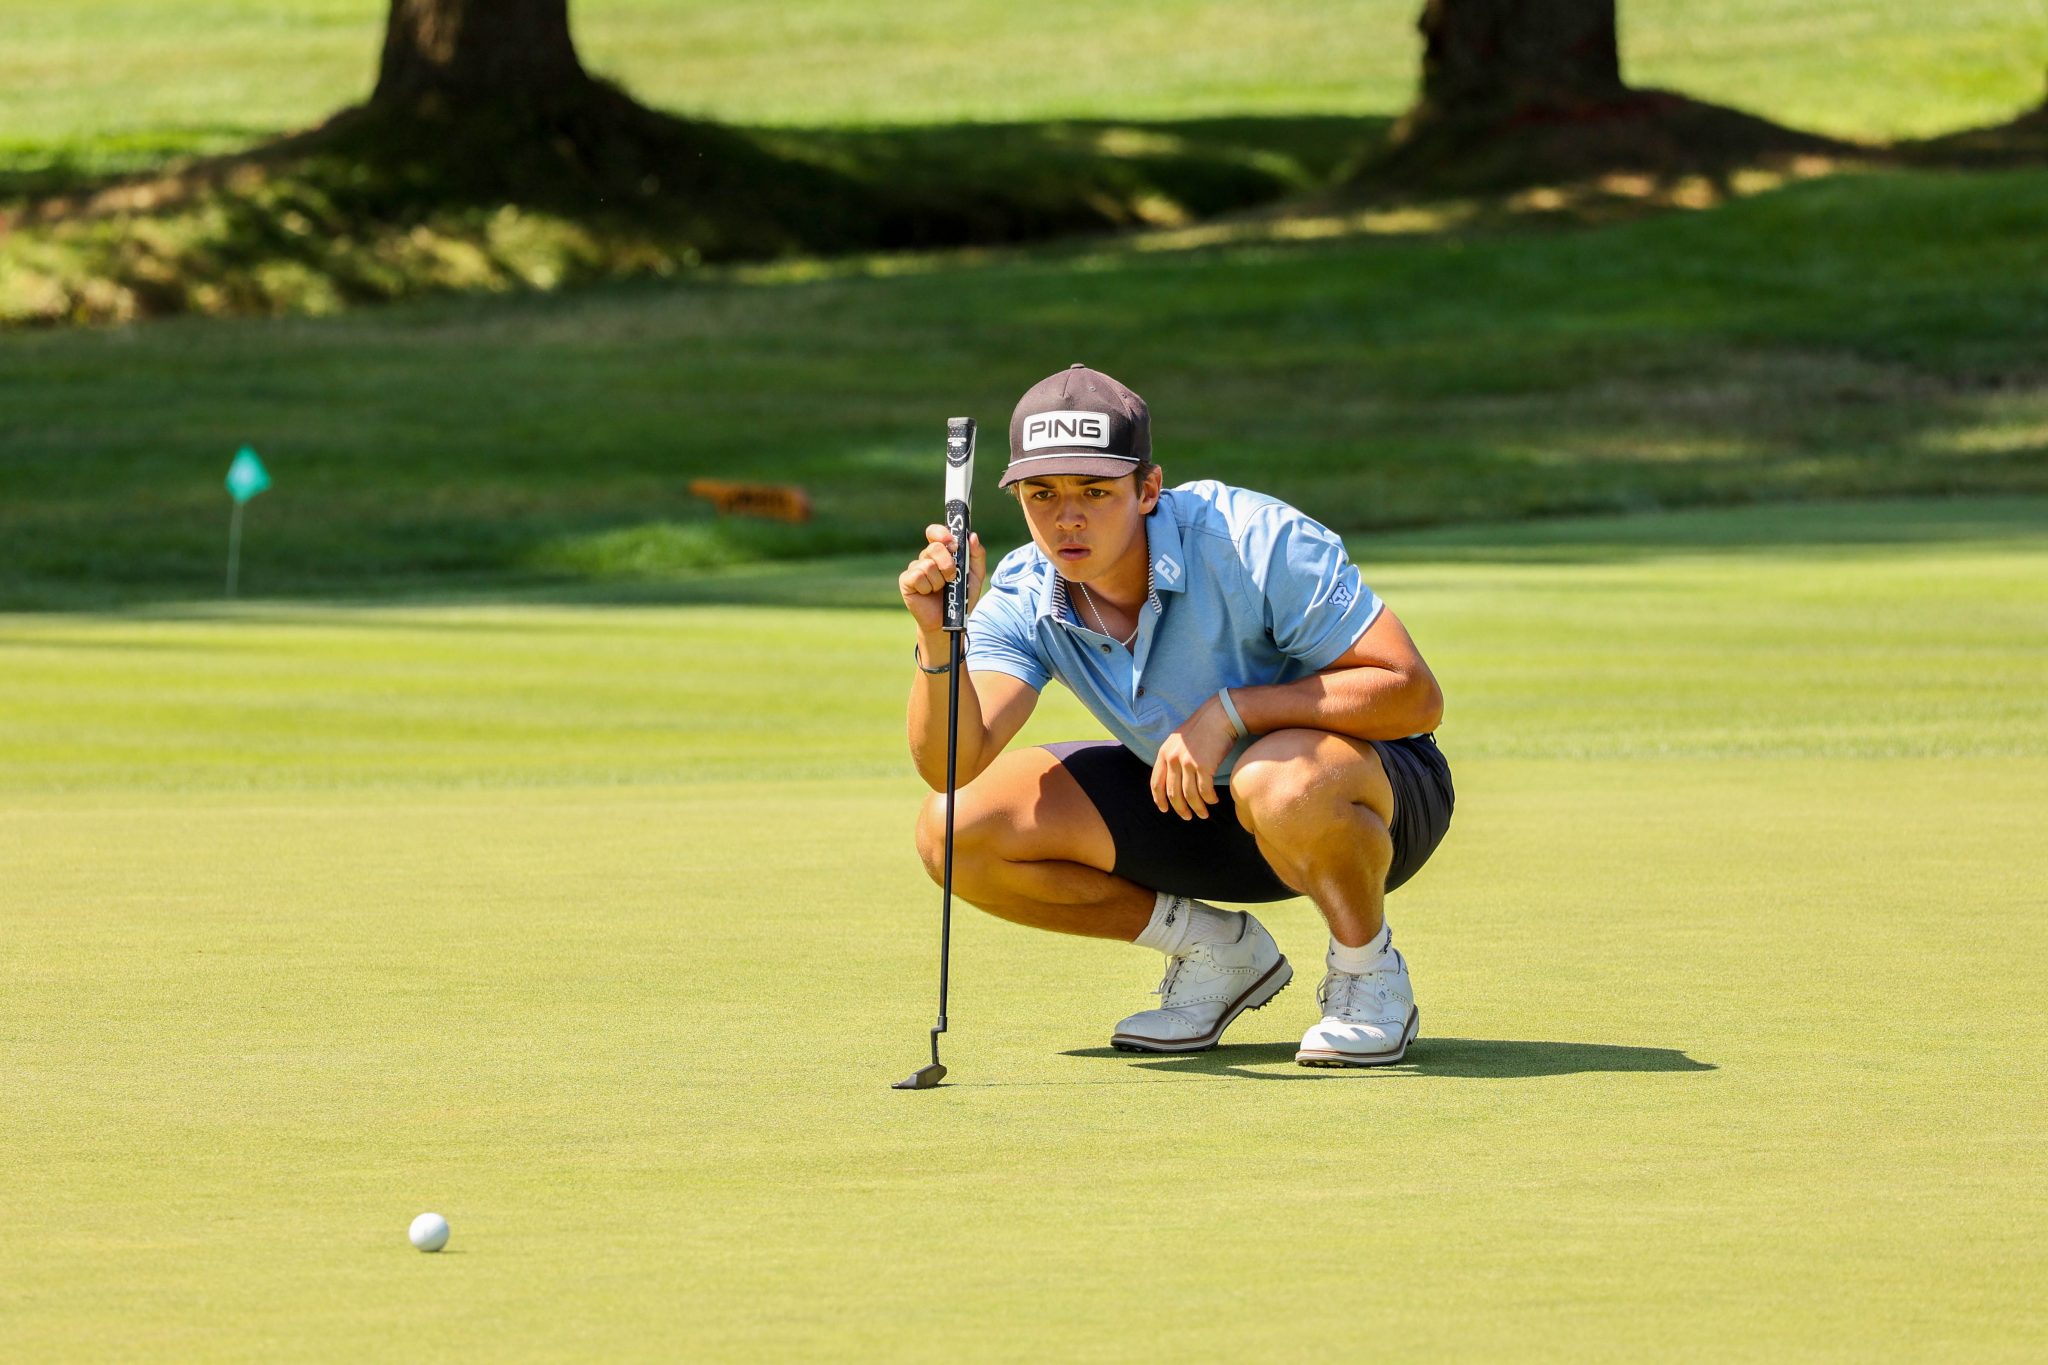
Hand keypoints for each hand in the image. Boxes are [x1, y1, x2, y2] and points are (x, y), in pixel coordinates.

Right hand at [898, 525, 984, 634]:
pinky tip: (928, 594)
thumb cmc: (961, 597)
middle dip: (947, 563)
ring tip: (941, 590)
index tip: (951, 542)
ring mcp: (915, 568)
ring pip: (928, 565)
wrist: (950, 621)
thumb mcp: (975, 576)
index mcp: (942, 553)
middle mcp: (927, 558)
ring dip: (939, 581)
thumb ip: (977, 555)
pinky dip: (927, 587)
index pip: (935, 532)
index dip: (941, 533)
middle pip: (934, 547)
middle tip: (952, 577)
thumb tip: (972, 536)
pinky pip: (918, 576)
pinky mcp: (906, 581)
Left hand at [1150, 696, 1236, 820]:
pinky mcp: (1203, 766)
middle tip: (1187, 817)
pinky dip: (1209, 799)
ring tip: (1203, 814)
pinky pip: (1205, 791)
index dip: (1159, 799)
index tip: (1164, 809)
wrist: (1220, 715)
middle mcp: (1172, 759)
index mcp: (1164, 753)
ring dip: (1197, 808)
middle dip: (1180, 808)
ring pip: (1189, 795)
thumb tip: (1173, 777)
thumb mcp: (1180, 740)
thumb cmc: (1203, 728)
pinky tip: (1213, 801)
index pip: (1156, 782)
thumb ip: (1173, 757)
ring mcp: (1187, 763)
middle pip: (1173, 793)